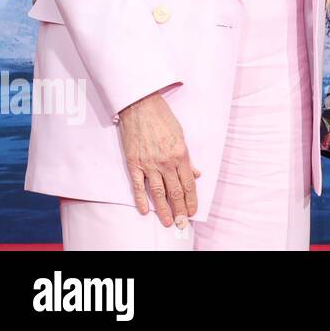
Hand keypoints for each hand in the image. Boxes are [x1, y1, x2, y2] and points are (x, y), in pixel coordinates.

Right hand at [118, 92, 201, 228]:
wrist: (140, 107)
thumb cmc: (163, 118)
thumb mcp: (181, 136)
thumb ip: (187, 158)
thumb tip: (196, 174)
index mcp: (181, 155)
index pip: (188, 183)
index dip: (191, 199)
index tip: (193, 211)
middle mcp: (166, 162)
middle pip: (175, 191)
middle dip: (180, 209)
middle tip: (183, 223)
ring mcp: (149, 164)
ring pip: (158, 192)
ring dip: (164, 209)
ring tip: (168, 222)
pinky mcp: (134, 163)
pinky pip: (138, 186)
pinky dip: (141, 199)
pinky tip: (145, 211)